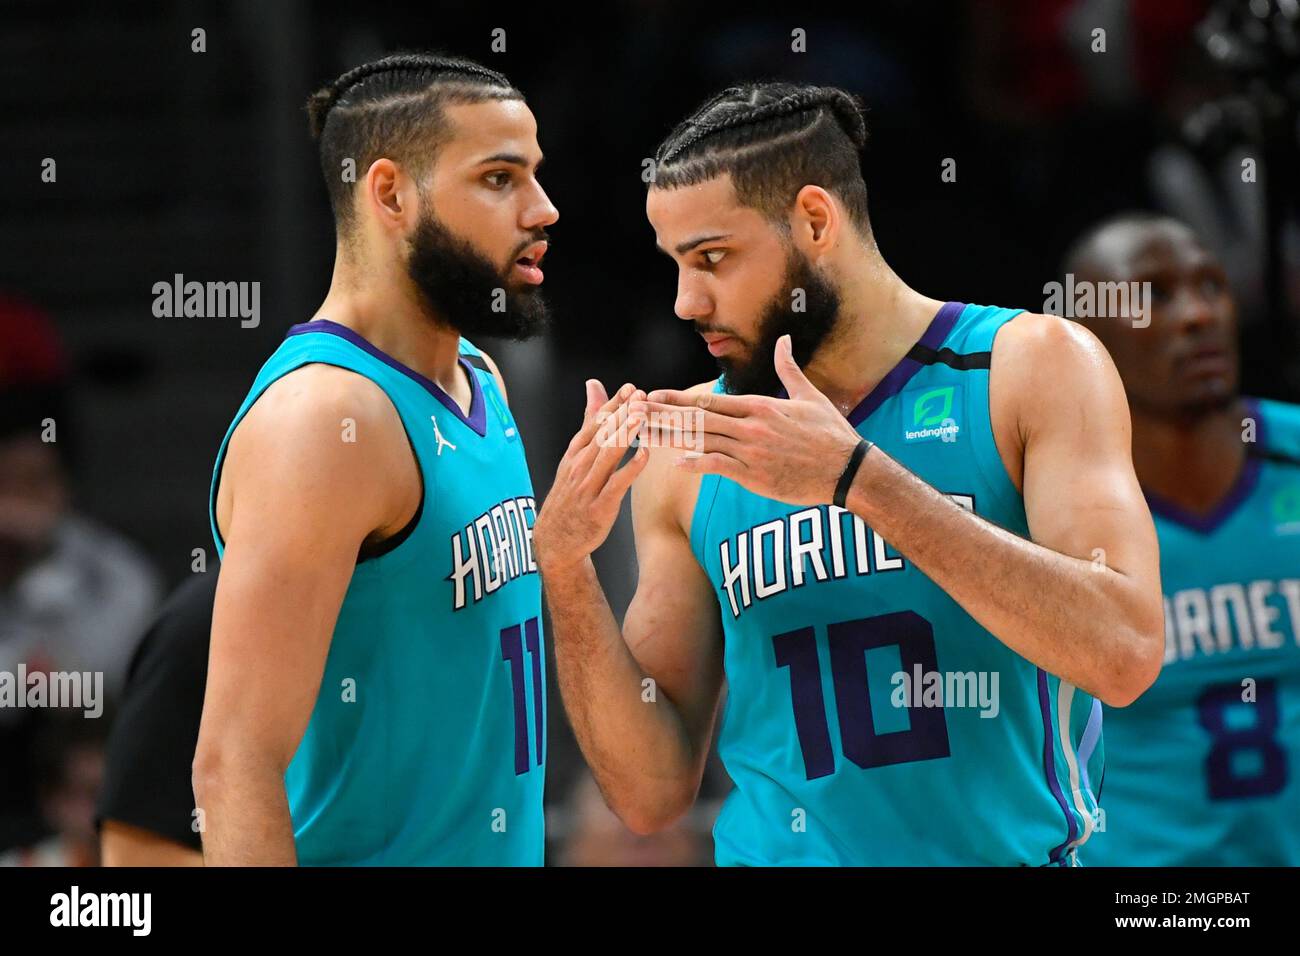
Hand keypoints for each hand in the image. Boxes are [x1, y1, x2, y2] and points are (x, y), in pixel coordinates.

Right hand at [533, 380, 649, 574]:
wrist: (556, 539)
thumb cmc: (570, 496)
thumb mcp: (574, 458)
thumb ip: (588, 422)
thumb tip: (594, 386)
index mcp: (574, 454)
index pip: (593, 424)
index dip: (612, 405)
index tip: (629, 388)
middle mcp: (579, 467)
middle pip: (601, 436)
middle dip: (621, 414)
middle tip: (639, 396)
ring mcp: (588, 487)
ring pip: (607, 456)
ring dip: (625, 435)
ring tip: (641, 417)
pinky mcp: (599, 507)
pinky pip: (616, 484)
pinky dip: (631, 468)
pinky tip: (645, 455)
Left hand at [637, 334, 862, 505]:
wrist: (848, 469)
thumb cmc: (830, 434)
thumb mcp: (809, 396)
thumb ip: (788, 369)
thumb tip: (783, 340)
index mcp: (759, 406)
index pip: (709, 399)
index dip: (677, 399)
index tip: (654, 396)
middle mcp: (750, 426)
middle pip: (697, 418)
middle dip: (662, 415)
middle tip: (633, 412)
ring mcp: (751, 451)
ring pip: (702, 441)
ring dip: (670, 438)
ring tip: (642, 435)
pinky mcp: (755, 475)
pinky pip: (720, 467)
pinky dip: (698, 464)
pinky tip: (678, 463)